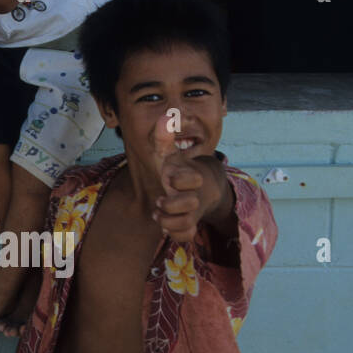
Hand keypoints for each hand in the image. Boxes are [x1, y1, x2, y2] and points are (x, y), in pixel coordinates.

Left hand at [149, 116, 221, 242]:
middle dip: (173, 203)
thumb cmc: (176, 168)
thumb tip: (165, 116)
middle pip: (191, 204)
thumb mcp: (167, 152)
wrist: (194, 188)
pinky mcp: (189, 224)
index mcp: (191, 176)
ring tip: (158, 213)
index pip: (193, 178)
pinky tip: (163, 224)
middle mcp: (194, 195)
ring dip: (169, 220)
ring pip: (188, 223)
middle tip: (160, 199)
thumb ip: (163, 136)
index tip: (169, 175)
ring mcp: (192, 211)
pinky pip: (186, 236)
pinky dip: (175, 233)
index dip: (180, 178)